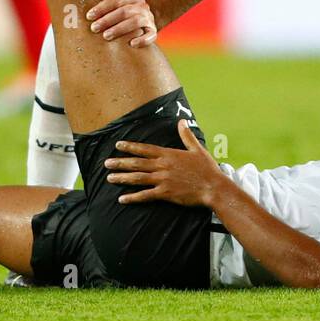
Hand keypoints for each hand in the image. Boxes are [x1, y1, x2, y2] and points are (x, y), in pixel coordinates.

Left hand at [87, 0, 157, 46]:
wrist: (146, 19)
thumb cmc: (126, 7)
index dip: (102, 7)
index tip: (89, 16)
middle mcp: (143, 6)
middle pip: (124, 11)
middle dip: (108, 20)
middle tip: (94, 28)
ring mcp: (149, 19)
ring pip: (135, 22)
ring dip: (119, 29)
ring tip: (106, 36)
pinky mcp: (153, 32)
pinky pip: (150, 36)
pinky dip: (142, 40)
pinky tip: (132, 44)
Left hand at [105, 119, 223, 206]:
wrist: (213, 187)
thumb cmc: (207, 169)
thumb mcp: (197, 149)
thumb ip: (186, 135)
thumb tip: (182, 121)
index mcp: (168, 154)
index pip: (145, 149)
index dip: (130, 147)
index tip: (118, 145)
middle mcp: (162, 166)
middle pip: (137, 163)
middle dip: (120, 162)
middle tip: (106, 163)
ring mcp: (163, 180)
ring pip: (138, 178)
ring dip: (122, 178)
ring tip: (109, 178)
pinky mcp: (165, 193)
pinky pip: (145, 195)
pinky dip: (133, 197)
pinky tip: (122, 199)